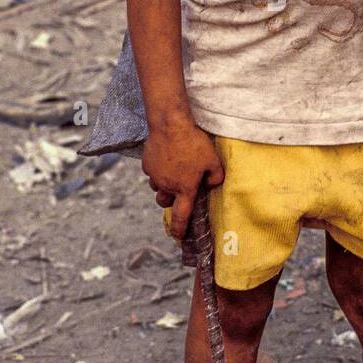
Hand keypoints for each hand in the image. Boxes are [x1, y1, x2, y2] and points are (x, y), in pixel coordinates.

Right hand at [142, 122, 224, 244]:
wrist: (170, 125)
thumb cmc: (194, 143)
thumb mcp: (213, 161)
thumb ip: (216, 178)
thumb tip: (211, 185)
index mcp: (184, 189)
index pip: (181, 216)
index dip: (179, 229)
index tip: (177, 237)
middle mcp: (167, 186)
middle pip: (164, 202)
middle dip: (171, 200)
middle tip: (179, 188)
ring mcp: (154, 176)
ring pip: (157, 187)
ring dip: (164, 184)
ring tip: (174, 168)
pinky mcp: (146, 164)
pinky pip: (152, 172)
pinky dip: (158, 169)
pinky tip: (166, 156)